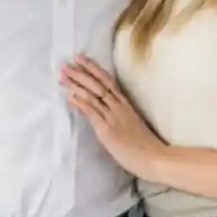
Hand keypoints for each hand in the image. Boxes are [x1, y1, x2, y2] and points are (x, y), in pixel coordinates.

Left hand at [61, 54, 167, 178]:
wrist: (155, 158)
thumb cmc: (144, 146)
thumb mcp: (130, 126)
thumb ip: (117, 117)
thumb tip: (102, 113)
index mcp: (125, 104)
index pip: (107, 81)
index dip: (93, 69)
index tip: (81, 59)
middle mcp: (119, 106)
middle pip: (97, 84)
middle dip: (80, 73)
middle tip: (65, 64)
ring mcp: (113, 117)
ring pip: (92, 95)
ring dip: (75, 84)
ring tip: (62, 76)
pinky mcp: (107, 129)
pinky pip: (92, 112)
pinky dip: (80, 102)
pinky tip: (69, 96)